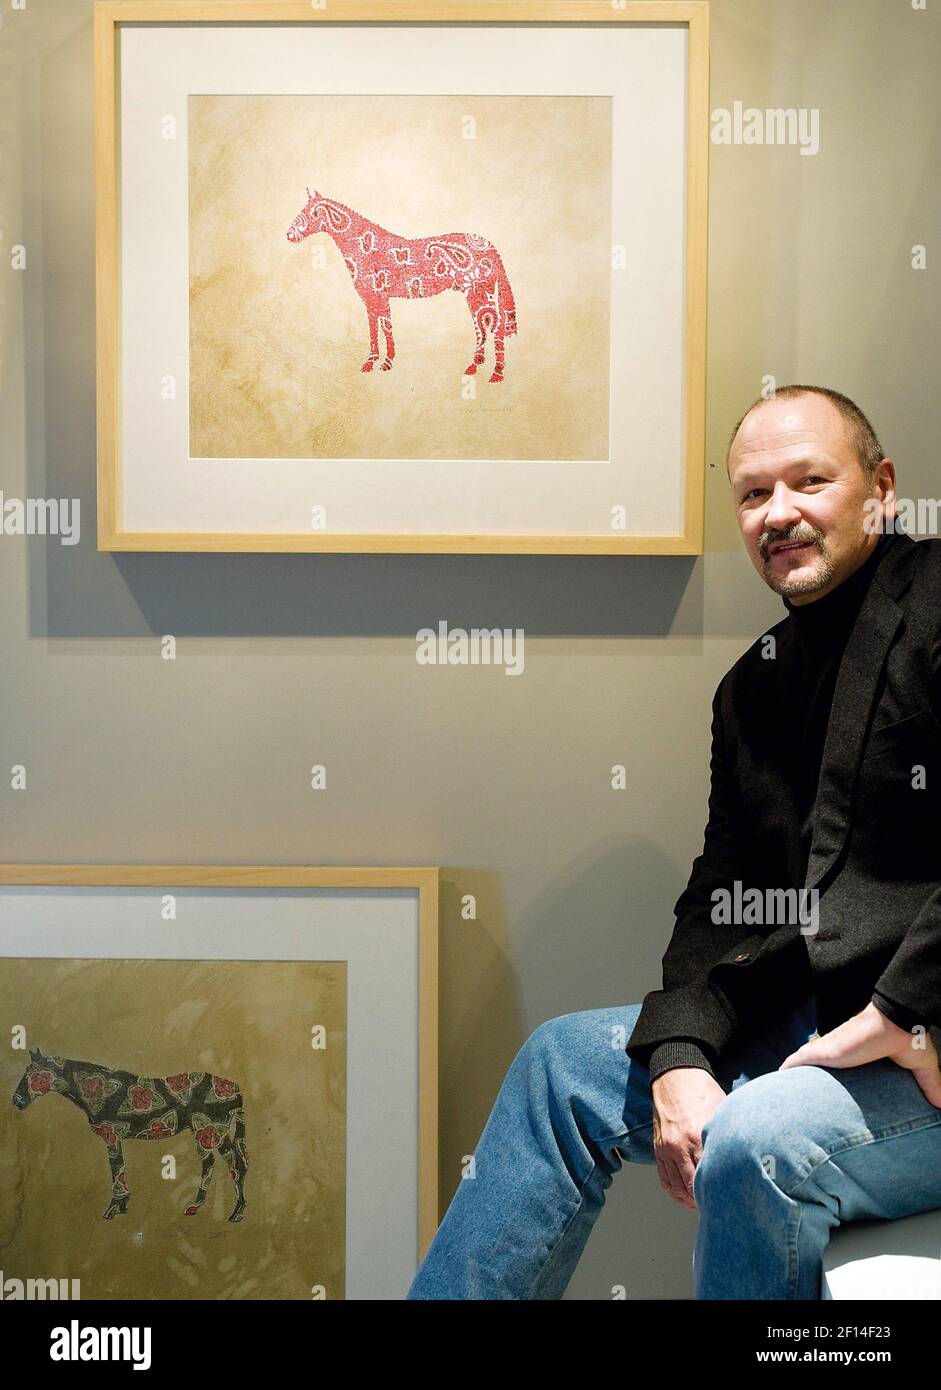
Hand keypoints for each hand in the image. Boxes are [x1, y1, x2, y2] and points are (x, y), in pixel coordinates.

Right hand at [650, 1068, 727, 1210]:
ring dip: (688, 1200)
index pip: (708, 1177)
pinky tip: (684, 1196)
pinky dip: (673, 1190)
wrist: (675, 1075)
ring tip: (702, 1207)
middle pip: (691, 1187)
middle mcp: (680, 1146)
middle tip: (718, 1210)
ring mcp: (666, 1148)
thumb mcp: (722, 1112)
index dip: (718, 1193)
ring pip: (675, 1187)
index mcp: (698, 1137)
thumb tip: (748, 1155)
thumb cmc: (702, 1092)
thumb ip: (728, 1137)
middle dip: (704, 1202)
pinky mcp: (658, 1147)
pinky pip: (664, 1177)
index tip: (729, 1202)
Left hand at [778, 1003, 940, 1107]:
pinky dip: (786, 1069)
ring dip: (795, 1078)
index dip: (837, 1083)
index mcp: (861, 1059)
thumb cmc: (908, 1039)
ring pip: (804, 1065)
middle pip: (820, 1069)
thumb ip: (930, 1087)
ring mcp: (829, 1052)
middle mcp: (842, 1055)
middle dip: (811, 1084)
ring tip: (785, 1096)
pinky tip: (776, 1080)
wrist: (897, 1023)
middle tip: (804, 1104)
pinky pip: (796, 1060)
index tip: (830, 1100)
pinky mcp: (821, 1051)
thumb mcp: (921, 1068)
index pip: (843, 1070)